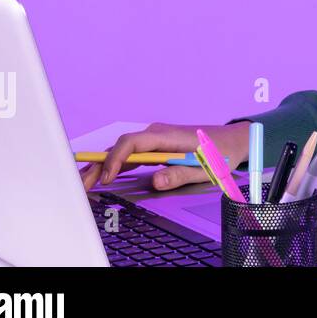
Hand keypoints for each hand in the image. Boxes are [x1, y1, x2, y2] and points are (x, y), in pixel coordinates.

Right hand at [79, 121, 251, 192]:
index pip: (133, 142)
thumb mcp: (205, 168)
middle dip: (100, 163)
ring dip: (103, 164)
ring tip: (84, 182)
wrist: (234, 140)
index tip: (107, 178)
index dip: (116, 158)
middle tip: (82, 184)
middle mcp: (157, 133)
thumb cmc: (221, 153)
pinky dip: (114, 164)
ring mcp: (155, 138)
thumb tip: (155, 181)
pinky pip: (130, 154)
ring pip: (122, 150)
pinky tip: (102, 175)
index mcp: (168, 136)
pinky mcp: (156, 146)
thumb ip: (180, 174)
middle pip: (121, 146)